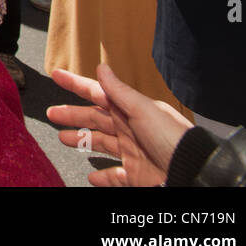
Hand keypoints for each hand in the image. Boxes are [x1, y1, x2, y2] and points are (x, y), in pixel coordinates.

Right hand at [46, 65, 192, 186]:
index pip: (97, 93)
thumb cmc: (172, 138)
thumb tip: (102, 68)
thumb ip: (119, 91)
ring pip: (100, 144)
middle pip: (94, 119)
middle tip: (52, 113)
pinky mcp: (136, 176)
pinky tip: (93, 176)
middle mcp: (130, 130)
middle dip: (72, 115)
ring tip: (63, 139)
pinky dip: (103, 177)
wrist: (193, 171)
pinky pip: (115, 176)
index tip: (57, 76)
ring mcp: (132, 153)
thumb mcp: (144, 109)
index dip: (76, 84)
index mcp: (131, 110)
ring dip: (81, 141)